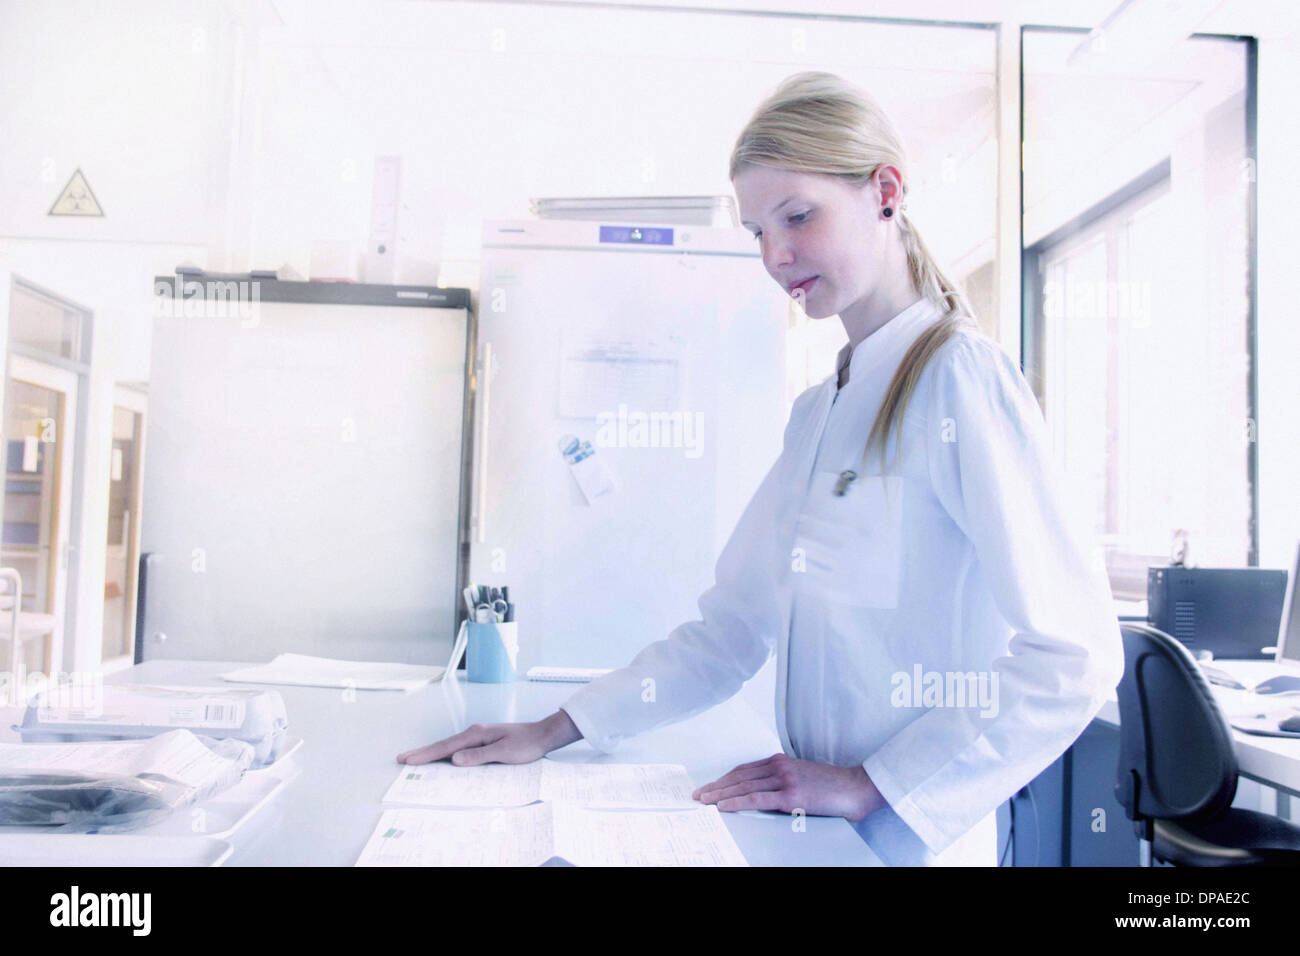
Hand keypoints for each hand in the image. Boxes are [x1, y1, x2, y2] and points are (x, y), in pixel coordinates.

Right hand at [396, 710, 581, 765]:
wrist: (543, 735)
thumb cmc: (527, 744)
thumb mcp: (504, 753)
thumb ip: (479, 756)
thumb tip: (454, 759)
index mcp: (477, 734)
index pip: (446, 747)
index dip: (426, 754)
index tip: (408, 759)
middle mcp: (475, 733)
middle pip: (443, 745)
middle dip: (423, 752)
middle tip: (402, 758)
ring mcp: (478, 737)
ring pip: (449, 746)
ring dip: (432, 753)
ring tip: (415, 759)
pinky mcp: (483, 742)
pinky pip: (458, 748)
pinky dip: (445, 754)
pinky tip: (442, 759)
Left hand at [692, 753, 886, 821]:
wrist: (857, 787)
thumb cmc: (833, 787)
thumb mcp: (803, 778)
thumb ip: (783, 783)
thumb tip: (764, 796)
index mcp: (780, 761)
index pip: (743, 769)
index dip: (724, 778)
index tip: (710, 786)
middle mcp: (779, 766)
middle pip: (738, 776)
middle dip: (716, 785)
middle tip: (698, 794)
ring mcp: (784, 779)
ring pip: (743, 786)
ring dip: (719, 794)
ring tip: (704, 801)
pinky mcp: (791, 795)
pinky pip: (756, 798)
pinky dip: (737, 801)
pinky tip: (723, 806)